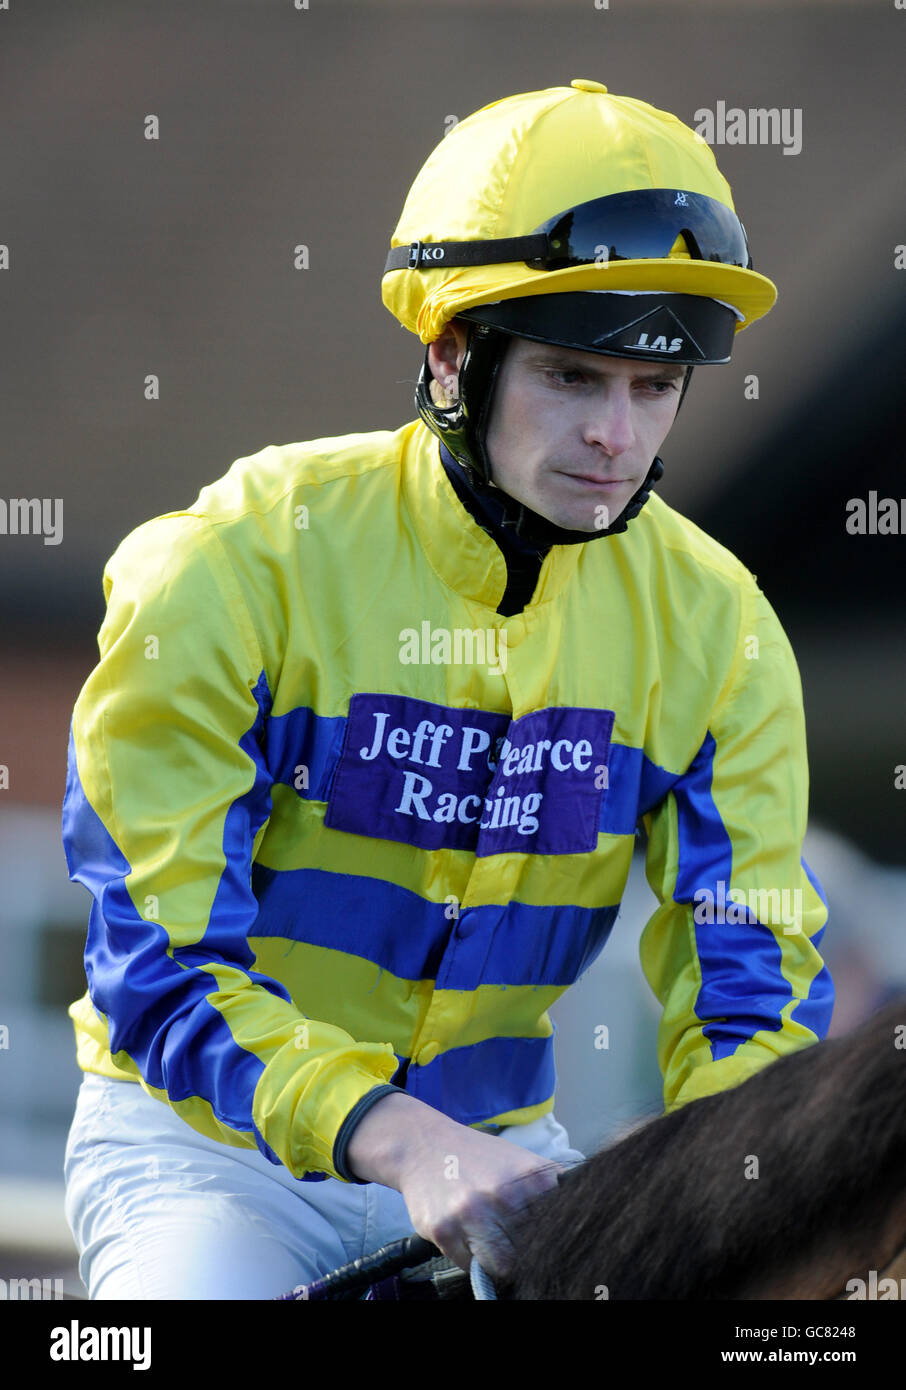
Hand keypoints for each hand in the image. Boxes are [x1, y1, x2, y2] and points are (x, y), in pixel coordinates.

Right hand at [345, 1091, 561, 1279]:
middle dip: (524, 1251)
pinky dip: (470, 1257)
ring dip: (499, 1261)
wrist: (424, 1145)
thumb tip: (583, 1219)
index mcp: (531, 1178)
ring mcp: (472, 1215)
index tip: (548, 1244)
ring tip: (491, 1241)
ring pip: (502, 1266)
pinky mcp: (443, 1230)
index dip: (553, 1241)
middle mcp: (503, 1196)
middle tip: (512, 1239)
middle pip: (531, 1252)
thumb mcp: (522, 1163)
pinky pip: (468, 1265)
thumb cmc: (479, 1157)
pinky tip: (465, 1233)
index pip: (558, 1230)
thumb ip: (551, 1189)